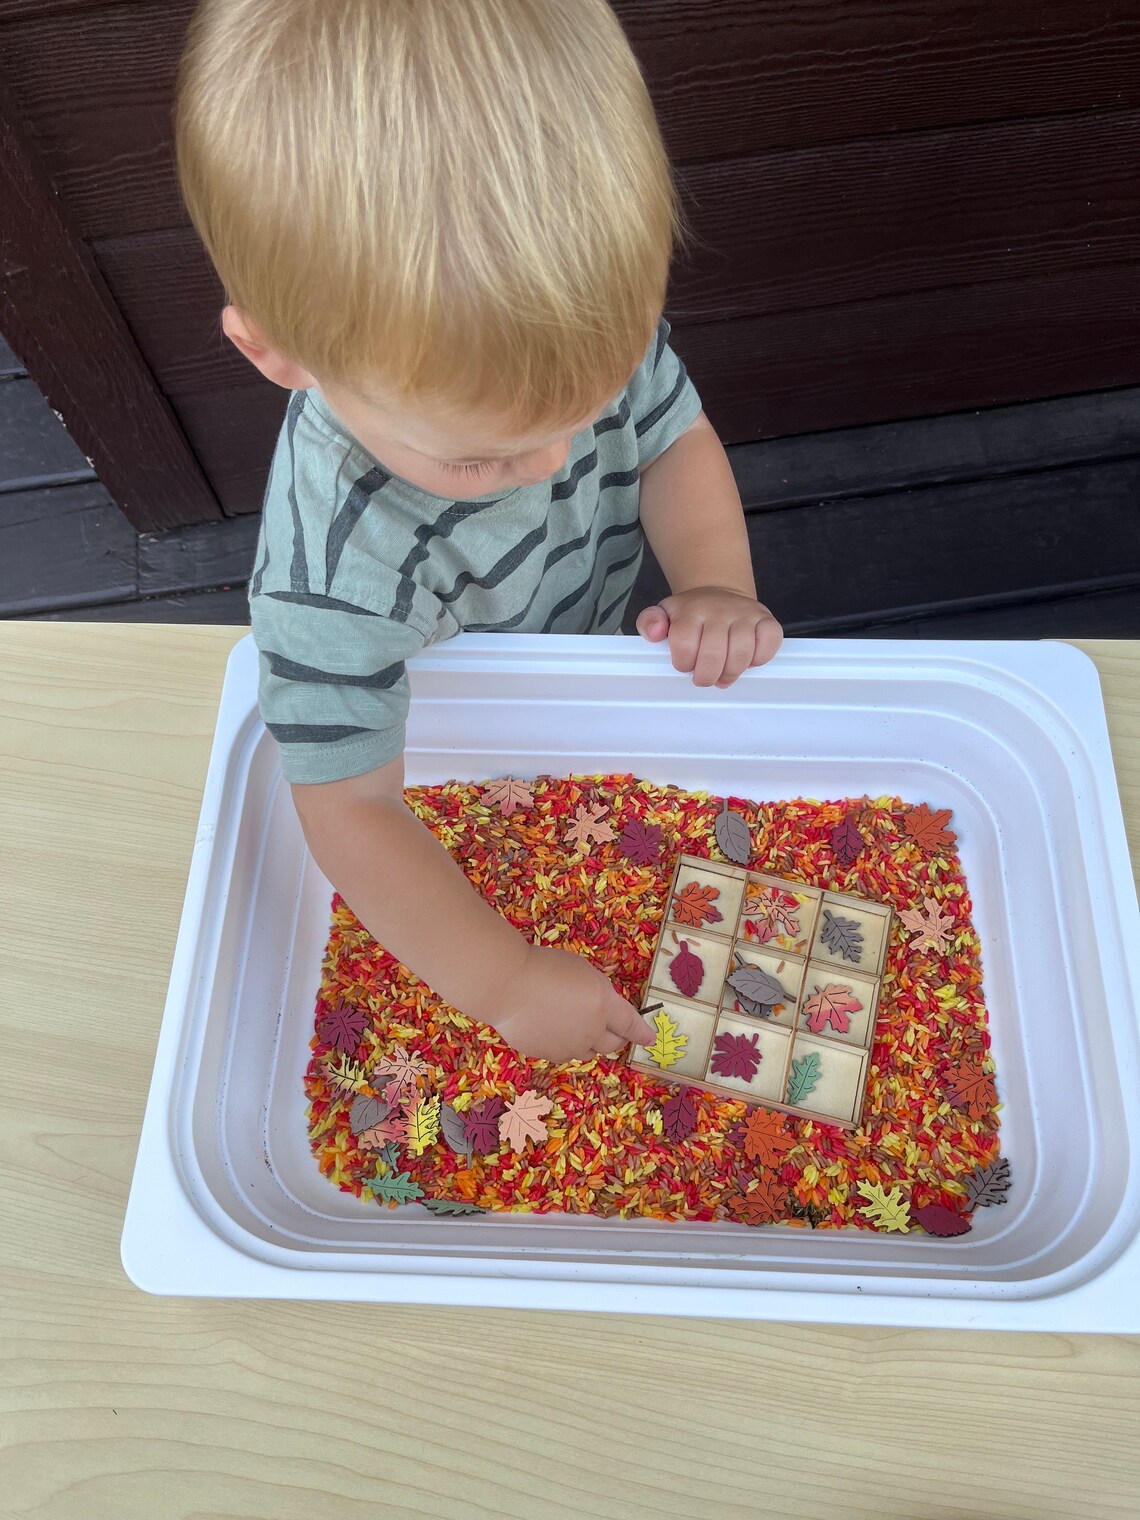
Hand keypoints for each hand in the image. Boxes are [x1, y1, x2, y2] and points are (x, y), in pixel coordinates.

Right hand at [491, 945, 654, 1062]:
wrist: (508, 984)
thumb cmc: (545, 967)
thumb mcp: (582, 970)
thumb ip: (597, 991)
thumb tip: (598, 1007)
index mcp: (604, 1006)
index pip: (631, 1024)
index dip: (642, 1032)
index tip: (650, 1039)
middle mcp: (591, 1031)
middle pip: (612, 1044)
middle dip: (616, 1038)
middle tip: (613, 1031)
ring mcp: (568, 1046)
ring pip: (587, 1051)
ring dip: (588, 1041)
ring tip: (575, 1024)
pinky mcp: (547, 1054)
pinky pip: (562, 1052)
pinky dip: (564, 1043)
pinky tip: (551, 1028)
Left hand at [636, 586, 782, 687]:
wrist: (718, 593)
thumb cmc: (691, 613)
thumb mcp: (664, 614)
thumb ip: (650, 623)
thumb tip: (656, 633)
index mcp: (691, 610)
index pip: (684, 644)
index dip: (683, 663)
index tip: (685, 664)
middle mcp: (719, 609)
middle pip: (713, 655)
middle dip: (706, 676)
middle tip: (705, 677)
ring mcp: (745, 614)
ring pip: (741, 654)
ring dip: (731, 673)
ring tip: (723, 675)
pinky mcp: (766, 619)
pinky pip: (769, 643)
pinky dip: (759, 659)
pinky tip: (747, 660)